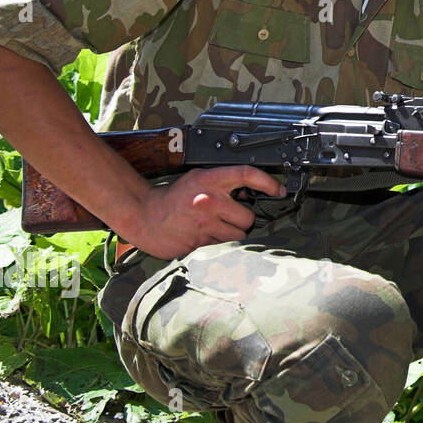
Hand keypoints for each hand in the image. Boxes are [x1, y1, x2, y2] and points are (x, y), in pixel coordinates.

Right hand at [121, 165, 284, 259]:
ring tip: (214, 227)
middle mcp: (209, 201)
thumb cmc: (174, 198)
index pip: (247, 175)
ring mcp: (204, 224)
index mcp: (209, 181)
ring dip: (232, 234)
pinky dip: (219, 245)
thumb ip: (223, 183)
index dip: (268, 182)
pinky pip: (223, 247)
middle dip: (242, 220)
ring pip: (239, 235)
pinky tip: (205, 236)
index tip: (278, 190)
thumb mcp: (198, 179)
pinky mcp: (199, 244)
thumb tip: (252, 193)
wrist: (144, 215)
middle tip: (227, 217)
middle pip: (248, 217)